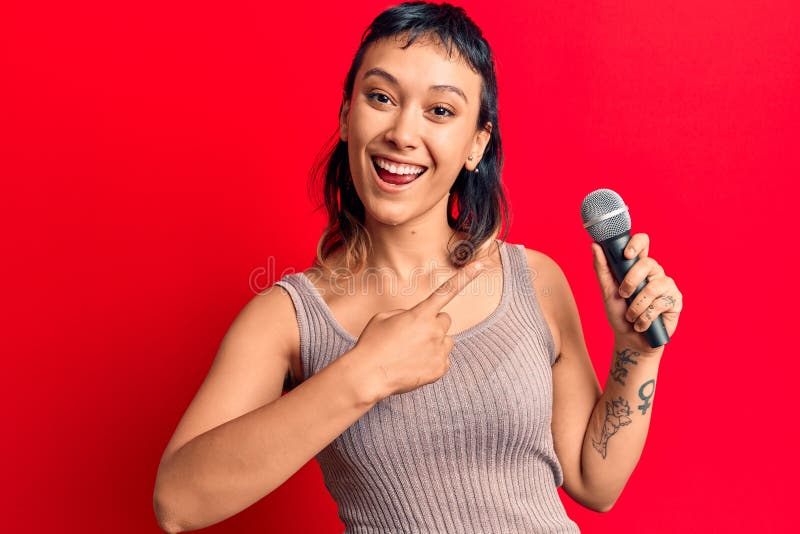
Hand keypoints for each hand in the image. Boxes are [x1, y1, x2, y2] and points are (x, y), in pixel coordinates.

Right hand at [351, 260, 485, 399]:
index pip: (447, 291)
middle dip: (432, 324)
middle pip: (445, 320)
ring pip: (446, 341)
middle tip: (413, 335)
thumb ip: (406, 314)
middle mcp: (434, 331)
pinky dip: (432, 361)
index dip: (465, 277)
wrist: (368, 375)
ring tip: (412, 352)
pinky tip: (414, 365)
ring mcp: (439, 352)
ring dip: (434, 343)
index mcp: (420, 314)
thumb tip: (417, 320)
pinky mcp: (439, 370)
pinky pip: (443, 360)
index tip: (480, 266)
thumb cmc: (372, 344)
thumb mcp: (383, 317)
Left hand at [591, 233, 682, 353]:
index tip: (626, 255)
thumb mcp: (606, 292)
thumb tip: (594, 246)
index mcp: (638, 265)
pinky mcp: (676, 301)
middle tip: (623, 296)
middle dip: (630, 282)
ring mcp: (667, 285)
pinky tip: (642, 324)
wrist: (630, 340)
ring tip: (631, 316)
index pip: (643, 242)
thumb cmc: (619, 314)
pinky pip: (661, 304)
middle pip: (648, 263)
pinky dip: (646, 318)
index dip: (636, 243)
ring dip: (637, 306)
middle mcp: (654, 272)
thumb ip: (602, 269)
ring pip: (654, 286)